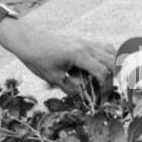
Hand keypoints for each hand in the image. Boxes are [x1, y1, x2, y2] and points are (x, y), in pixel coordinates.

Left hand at [0, 16, 116, 92]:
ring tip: (107, 81)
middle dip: (112, 79)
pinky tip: (101, 69)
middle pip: (112, 62)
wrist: (28, 41)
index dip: (106, 89)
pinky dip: (107, 57)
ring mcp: (85, 42)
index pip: (103, 72)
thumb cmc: (38, 59)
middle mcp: (86, 46)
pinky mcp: (82, 41)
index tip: (101, 100)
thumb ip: (72, 89)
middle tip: (105, 92)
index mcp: (79, 55)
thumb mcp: (54, 79)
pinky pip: (103, 47)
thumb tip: (87, 98)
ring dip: (113, 66)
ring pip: (111, 51)